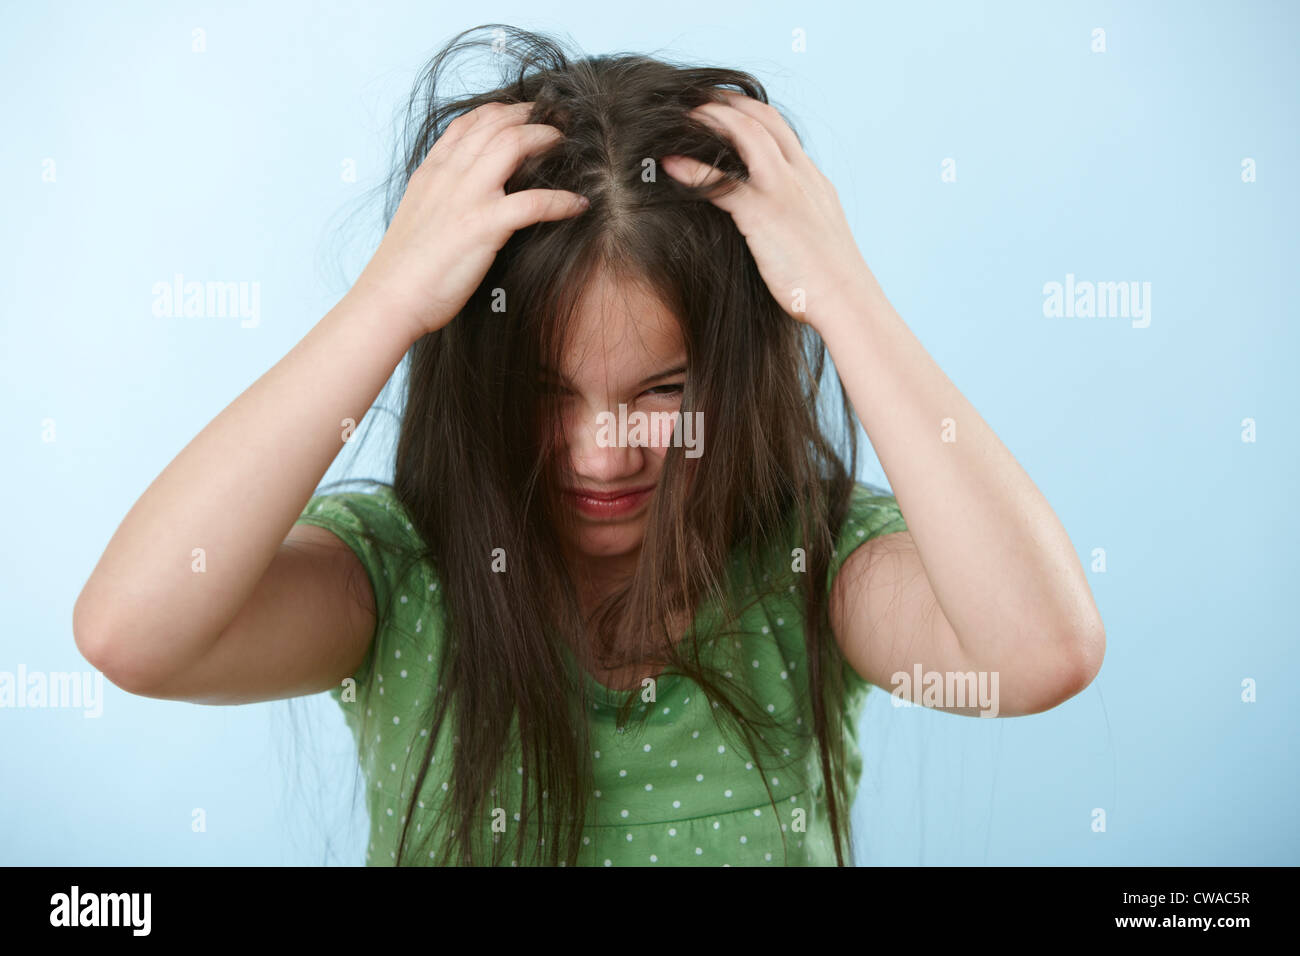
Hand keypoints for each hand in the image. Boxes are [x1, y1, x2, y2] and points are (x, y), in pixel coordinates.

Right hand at [351, 101, 589, 339]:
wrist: (389, 298)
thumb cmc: (404, 269)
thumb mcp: (418, 217)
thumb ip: (441, 197)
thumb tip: (464, 199)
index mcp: (431, 172)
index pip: (467, 124)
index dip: (501, 111)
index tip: (525, 113)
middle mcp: (448, 176)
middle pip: (495, 124)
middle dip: (531, 116)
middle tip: (558, 121)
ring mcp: (466, 198)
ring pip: (513, 145)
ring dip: (546, 139)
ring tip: (568, 145)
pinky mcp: (483, 227)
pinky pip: (533, 202)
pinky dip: (561, 201)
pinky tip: (579, 205)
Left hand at [661, 91, 877, 329]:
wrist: (848, 302)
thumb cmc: (827, 284)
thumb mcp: (814, 238)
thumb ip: (793, 219)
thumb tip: (770, 227)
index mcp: (813, 181)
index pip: (780, 130)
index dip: (748, 113)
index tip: (722, 109)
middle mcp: (801, 176)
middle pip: (763, 118)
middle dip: (726, 102)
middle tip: (693, 98)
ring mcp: (784, 191)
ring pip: (746, 134)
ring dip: (710, 121)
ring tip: (678, 118)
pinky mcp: (765, 214)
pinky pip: (723, 181)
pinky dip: (693, 167)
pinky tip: (669, 163)